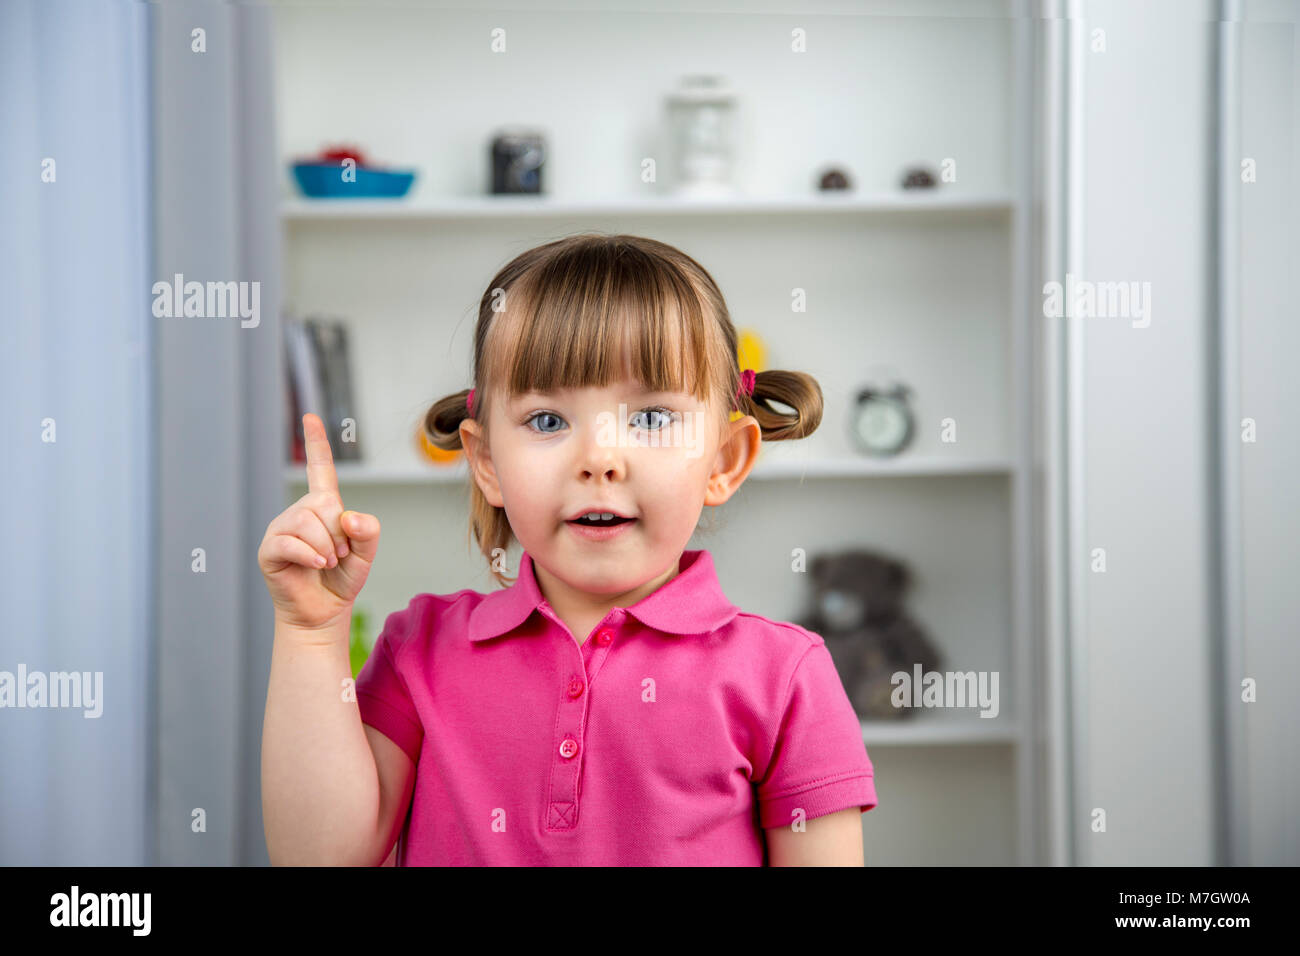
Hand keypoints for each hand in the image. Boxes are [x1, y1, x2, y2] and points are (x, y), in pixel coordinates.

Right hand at [257, 414, 380, 631]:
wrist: (323, 612)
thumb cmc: (342, 579)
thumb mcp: (366, 553)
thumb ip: (367, 530)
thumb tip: (347, 516)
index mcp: (322, 507)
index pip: (319, 469)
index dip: (315, 443)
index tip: (310, 417)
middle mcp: (299, 512)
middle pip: (324, 504)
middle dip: (339, 533)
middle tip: (338, 554)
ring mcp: (281, 529)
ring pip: (308, 522)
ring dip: (327, 547)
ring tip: (327, 562)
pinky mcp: (270, 549)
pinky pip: (291, 542)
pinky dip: (310, 555)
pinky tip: (317, 565)